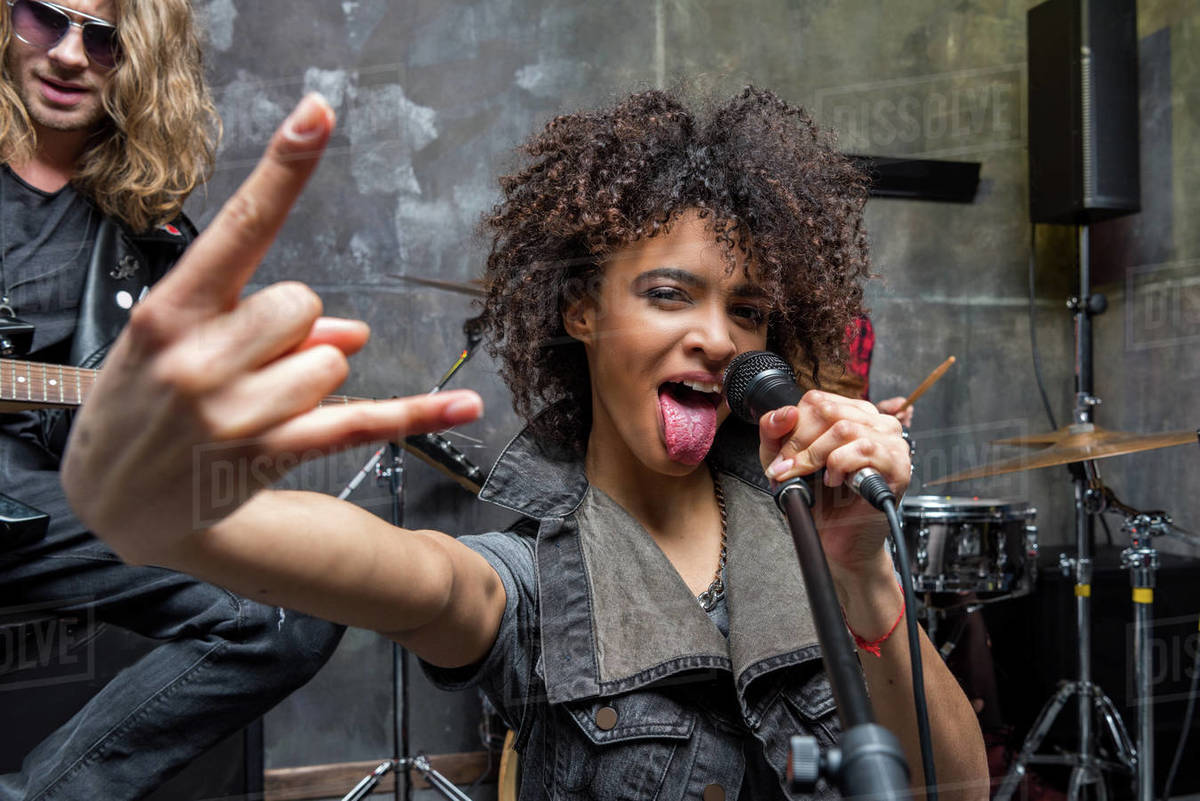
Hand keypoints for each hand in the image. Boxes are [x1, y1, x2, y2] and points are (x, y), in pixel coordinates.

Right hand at [61, 94, 483, 555]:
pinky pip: (362, 421)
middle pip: (306, 302)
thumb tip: (356, 332)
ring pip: (334, 358)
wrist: (110, 499)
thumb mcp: (175, 343)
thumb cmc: (144, 401)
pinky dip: (418, 414)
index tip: (319, 112)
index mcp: (171, 311)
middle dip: (293, 329)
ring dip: (312, 376)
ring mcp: (237, 412)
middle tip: (247, 364)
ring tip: (255, 406)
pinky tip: (467, 406)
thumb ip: (259, 318)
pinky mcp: (273, 454)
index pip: (241, 227)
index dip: (284, 170)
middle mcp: (202, 358)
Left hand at [757, 391, 909, 577]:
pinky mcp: (898, 466)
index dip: (793, 427)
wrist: (839, 540)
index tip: (781, 458)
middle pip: (828, 411)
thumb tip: (783, 413)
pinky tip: (836, 482)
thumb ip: (775, 434)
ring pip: (844, 428)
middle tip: (790, 470)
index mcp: (852, 415)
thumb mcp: (786, 463)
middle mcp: (875, 422)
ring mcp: (891, 442)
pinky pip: (865, 450)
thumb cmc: (820, 501)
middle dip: (801, 443)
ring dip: (818, 456)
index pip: (818, 400)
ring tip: (816, 478)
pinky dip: (841, 465)